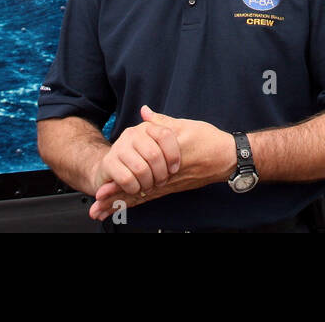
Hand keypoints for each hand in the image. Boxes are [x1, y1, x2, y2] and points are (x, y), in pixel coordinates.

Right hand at [88, 105, 180, 202]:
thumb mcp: (155, 145)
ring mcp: (118, 147)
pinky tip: (135, 187)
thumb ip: (161, 130)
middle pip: (154, 154)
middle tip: (160, 182)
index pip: (165, 135)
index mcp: (146, 127)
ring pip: (141, 169)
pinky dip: (134, 188)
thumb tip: (145, 109)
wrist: (111, 168)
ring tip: (148, 186)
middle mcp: (131, 134)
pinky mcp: (108, 163)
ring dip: (148, 183)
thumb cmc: (140, 158)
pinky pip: (127, 179)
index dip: (173, 155)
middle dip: (161, 174)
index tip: (174, 169)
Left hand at [89, 106, 235, 221]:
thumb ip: (161, 121)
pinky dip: (138, 202)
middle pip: (136, 191)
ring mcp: (169, 184)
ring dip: (122, 205)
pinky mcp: (174, 187)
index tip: (101, 190)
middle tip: (96, 208)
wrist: (228, 158)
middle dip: (114, 200)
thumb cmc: (208, 141)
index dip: (117, 184)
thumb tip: (144, 112)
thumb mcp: (184, 126)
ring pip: (142, 197)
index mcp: (164, 161)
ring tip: (104, 212)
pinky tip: (126, 207)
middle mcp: (165, 177)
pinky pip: (153, 197)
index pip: (136, 176)